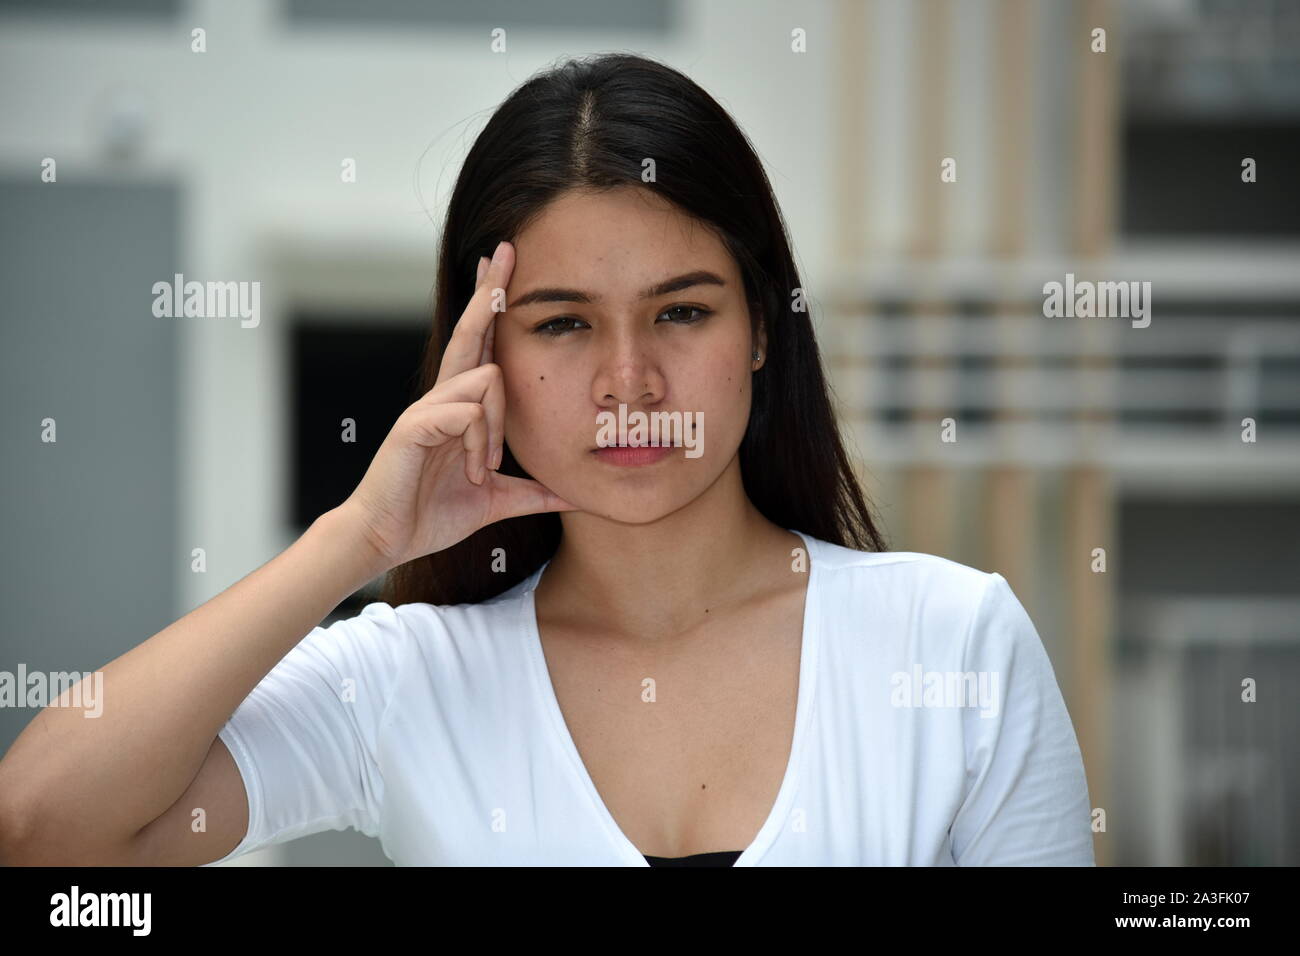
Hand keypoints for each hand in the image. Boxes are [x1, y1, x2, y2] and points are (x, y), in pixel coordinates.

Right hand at [339, 241, 578, 570]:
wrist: (386, 540)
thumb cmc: (431, 516)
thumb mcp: (496, 501)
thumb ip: (533, 493)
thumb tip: (576, 494)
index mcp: (458, 407)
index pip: (479, 344)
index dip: (490, 306)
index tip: (504, 268)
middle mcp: (442, 398)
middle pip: (470, 331)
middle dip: (489, 292)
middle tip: (505, 250)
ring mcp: (426, 409)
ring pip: (484, 380)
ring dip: (495, 429)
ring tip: (482, 470)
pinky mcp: (414, 427)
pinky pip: (465, 413)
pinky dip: (477, 441)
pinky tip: (472, 469)